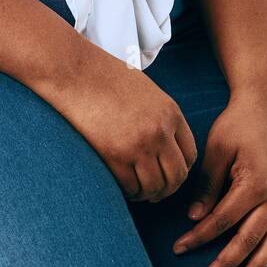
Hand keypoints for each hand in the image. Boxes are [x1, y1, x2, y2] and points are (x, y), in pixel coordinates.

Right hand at [44, 42, 197, 202]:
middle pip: (177, 176)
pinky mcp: (115, 155)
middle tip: (156, 192)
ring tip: (138, 192)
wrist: (76, 72)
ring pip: (155, 188)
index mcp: (170, 112)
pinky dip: (129, 193)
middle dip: (168, 189)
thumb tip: (168, 145)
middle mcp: (159, 131)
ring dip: (148, 194)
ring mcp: (138, 145)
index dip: (181, 169)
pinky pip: (130, 187)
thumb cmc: (106, 78)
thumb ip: (161, 117)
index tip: (169, 173)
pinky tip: (124, 187)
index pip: (190, 155)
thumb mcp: (146, 91)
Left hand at [171, 90, 266, 266]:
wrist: (266, 107)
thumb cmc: (237, 124)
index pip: (222, 220)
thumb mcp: (216, 150)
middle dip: (225, 263)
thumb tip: (195, 218)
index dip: (200, 237)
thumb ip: (207, 186)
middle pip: (247, 239)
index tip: (180, 248)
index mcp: (254, 184)